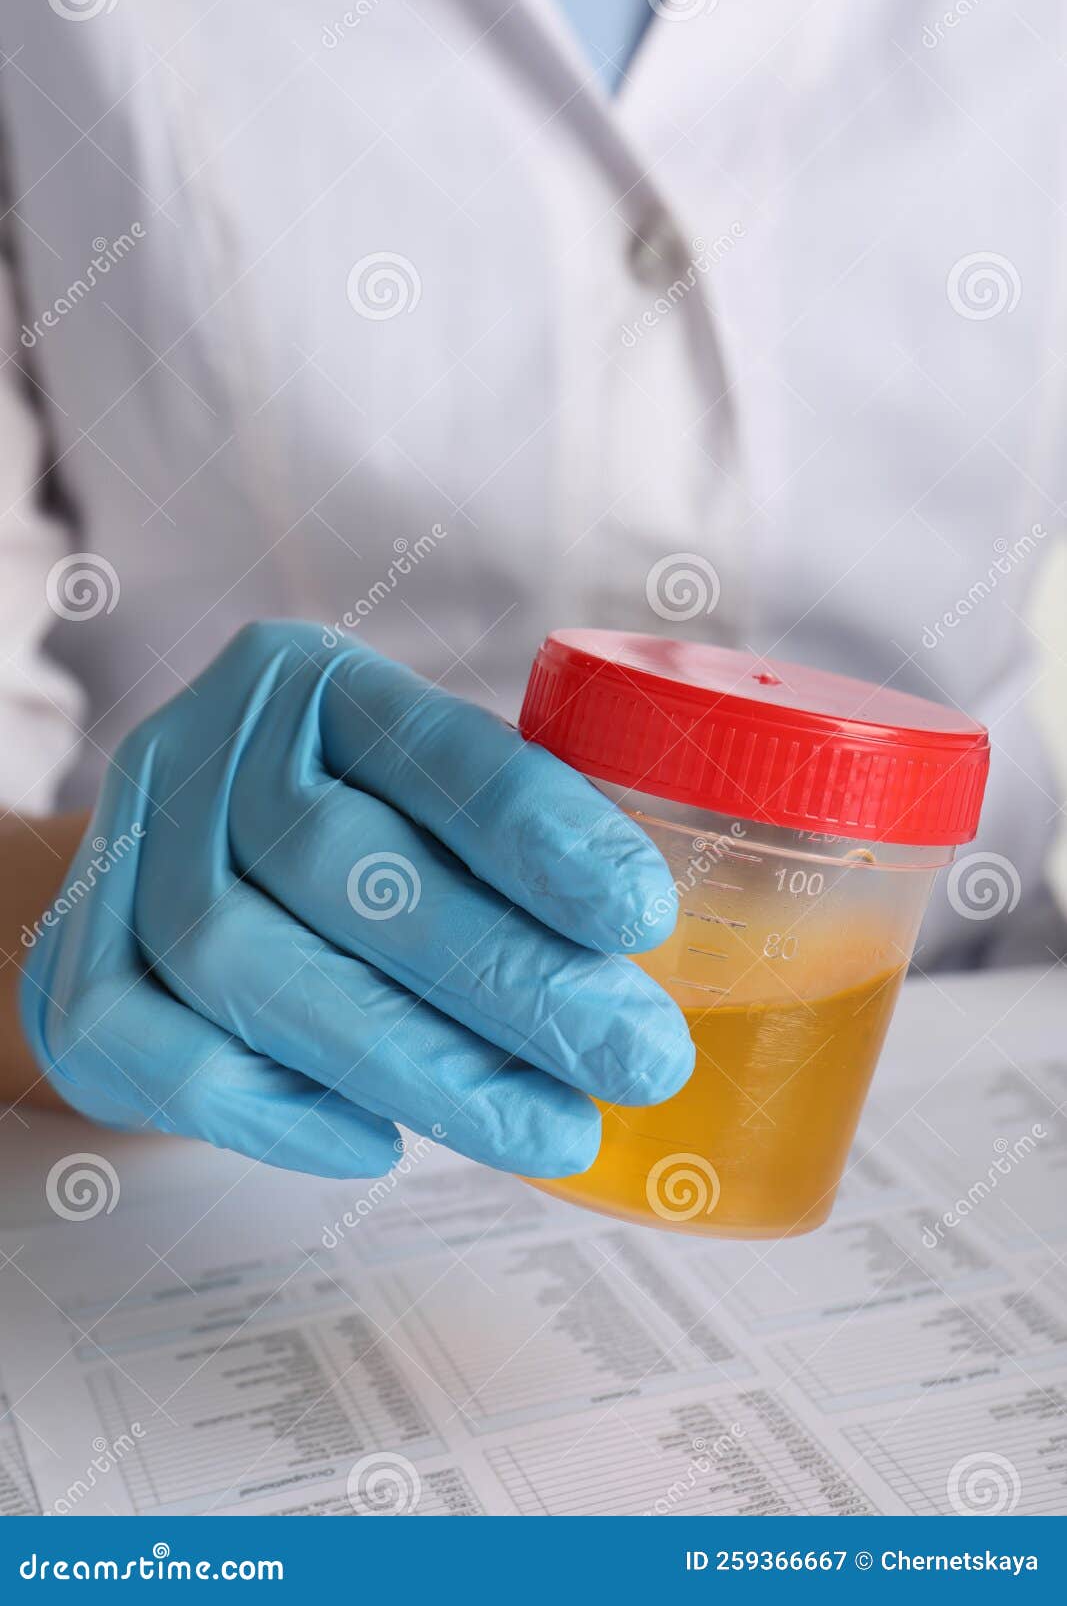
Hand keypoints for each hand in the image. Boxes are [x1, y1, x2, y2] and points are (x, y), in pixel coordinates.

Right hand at [21, 624, 692, 1177]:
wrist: (166, 873)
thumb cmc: (344, 835)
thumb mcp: (421, 793)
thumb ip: (513, 840)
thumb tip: (655, 963)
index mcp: (308, 681)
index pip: (430, 745)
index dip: (537, 828)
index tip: (643, 917)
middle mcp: (203, 751)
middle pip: (346, 866)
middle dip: (506, 975)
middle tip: (635, 1058)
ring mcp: (126, 860)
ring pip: (251, 968)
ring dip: (416, 1063)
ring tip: (552, 1128)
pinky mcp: (76, 973)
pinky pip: (154, 1054)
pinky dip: (272, 1109)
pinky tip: (379, 1142)